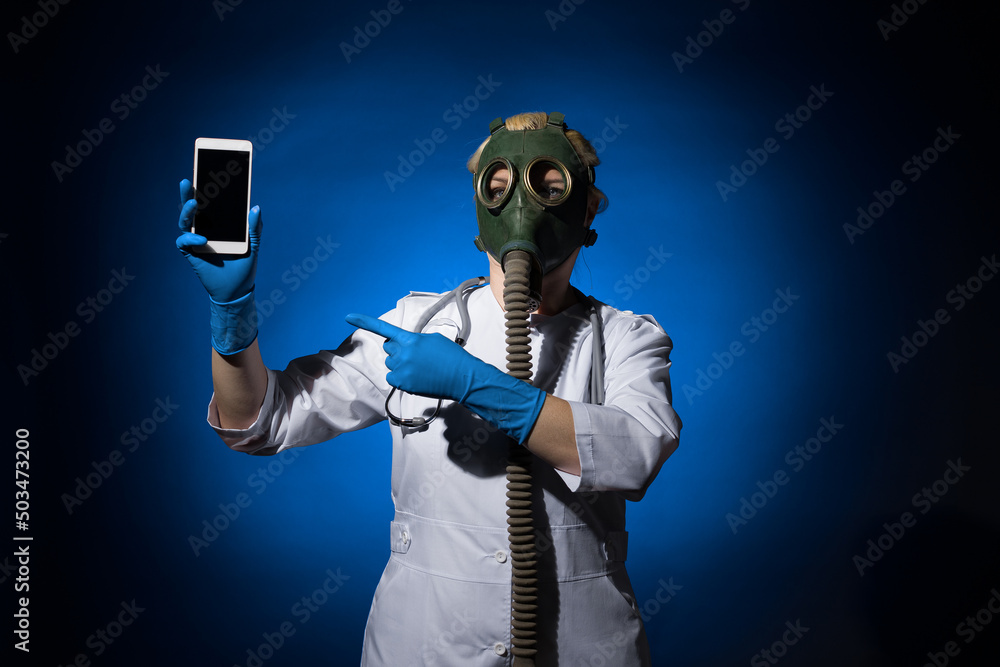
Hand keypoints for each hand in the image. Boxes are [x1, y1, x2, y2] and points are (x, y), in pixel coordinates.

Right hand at [175, 179, 260, 302]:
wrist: (237, 291)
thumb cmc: (244, 268)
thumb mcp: (254, 246)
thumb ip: (254, 228)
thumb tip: (256, 207)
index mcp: (219, 225)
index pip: (210, 204)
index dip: (206, 189)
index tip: (206, 174)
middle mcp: (205, 230)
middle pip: (193, 208)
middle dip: (188, 193)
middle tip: (187, 180)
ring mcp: (196, 241)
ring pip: (185, 221)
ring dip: (186, 211)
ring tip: (192, 202)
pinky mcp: (191, 253)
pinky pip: (184, 242)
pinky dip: (190, 238)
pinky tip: (202, 239)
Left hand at [345, 313, 477, 400]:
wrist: (462, 377)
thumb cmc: (451, 357)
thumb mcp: (433, 339)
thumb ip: (414, 340)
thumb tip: (405, 345)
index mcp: (411, 339)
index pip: (384, 328)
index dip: (364, 321)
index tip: (348, 317)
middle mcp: (403, 354)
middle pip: (389, 348)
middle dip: (397, 350)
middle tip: (415, 355)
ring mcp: (402, 370)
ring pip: (390, 363)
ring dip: (400, 364)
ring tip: (419, 368)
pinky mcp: (403, 383)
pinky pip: (392, 377)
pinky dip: (401, 377)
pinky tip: (416, 377)